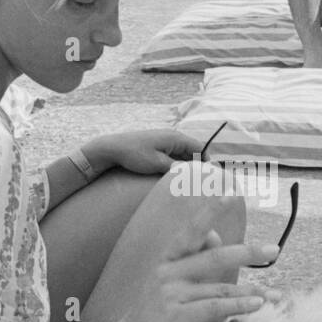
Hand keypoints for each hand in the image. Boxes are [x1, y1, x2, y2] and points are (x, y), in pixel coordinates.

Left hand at [80, 130, 204, 177]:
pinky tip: (174, 178)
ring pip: (183, 156)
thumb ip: (176, 168)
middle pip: (193, 152)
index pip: (200, 148)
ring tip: (188, 182)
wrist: (112, 148)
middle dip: (196, 166)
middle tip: (199, 183)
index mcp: (175, 138)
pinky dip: (176, 166)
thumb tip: (193, 174)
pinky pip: (173, 157)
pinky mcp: (158, 148)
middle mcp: (173, 137)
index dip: (206, 162)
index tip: (208, 177)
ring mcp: (165, 142)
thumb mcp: (157, 164)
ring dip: (185, 167)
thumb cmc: (134, 154)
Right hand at [82, 214, 281, 321]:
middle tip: (274, 250)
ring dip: (252, 289)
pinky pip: (213, 307)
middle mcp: (168, 271)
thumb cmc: (156, 312)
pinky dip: (238, 305)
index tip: (230, 192)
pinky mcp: (175, 316)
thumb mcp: (172, 281)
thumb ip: (195, 258)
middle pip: (214, 256)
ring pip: (219, 286)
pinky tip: (258, 305)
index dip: (210, 210)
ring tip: (277, 293)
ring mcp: (170, 294)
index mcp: (168, 258)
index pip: (193, 229)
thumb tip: (215, 235)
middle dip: (247, 252)